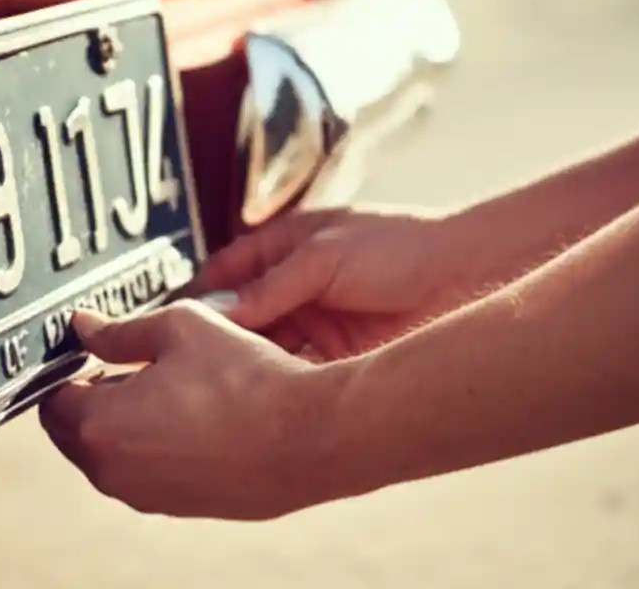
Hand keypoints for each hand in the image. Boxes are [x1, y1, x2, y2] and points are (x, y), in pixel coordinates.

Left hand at [40, 303, 349, 519]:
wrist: (310, 437)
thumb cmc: (245, 379)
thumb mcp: (178, 328)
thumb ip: (119, 330)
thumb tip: (83, 327)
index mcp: (99, 426)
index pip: (52, 398)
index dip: (67, 368)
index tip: (87, 349)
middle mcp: (113, 472)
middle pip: (73, 431)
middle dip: (86, 397)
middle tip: (119, 364)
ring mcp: (145, 496)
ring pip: (109, 455)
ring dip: (119, 422)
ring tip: (161, 386)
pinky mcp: (177, 507)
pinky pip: (143, 472)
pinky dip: (149, 446)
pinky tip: (188, 415)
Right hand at [184, 207, 462, 359]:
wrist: (469, 278)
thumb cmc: (404, 246)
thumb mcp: (323, 258)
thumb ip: (270, 287)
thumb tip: (222, 313)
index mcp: (284, 247)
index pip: (223, 272)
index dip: (196, 296)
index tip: (170, 321)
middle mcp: (293, 286)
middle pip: (238, 316)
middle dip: (215, 336)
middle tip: (188, 360)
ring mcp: (313, 323)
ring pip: (261, 347)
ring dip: (244, 361)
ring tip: (219, 380)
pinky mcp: (333, 356)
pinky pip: (291, 370)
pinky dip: (274, 379)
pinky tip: (259, 391)